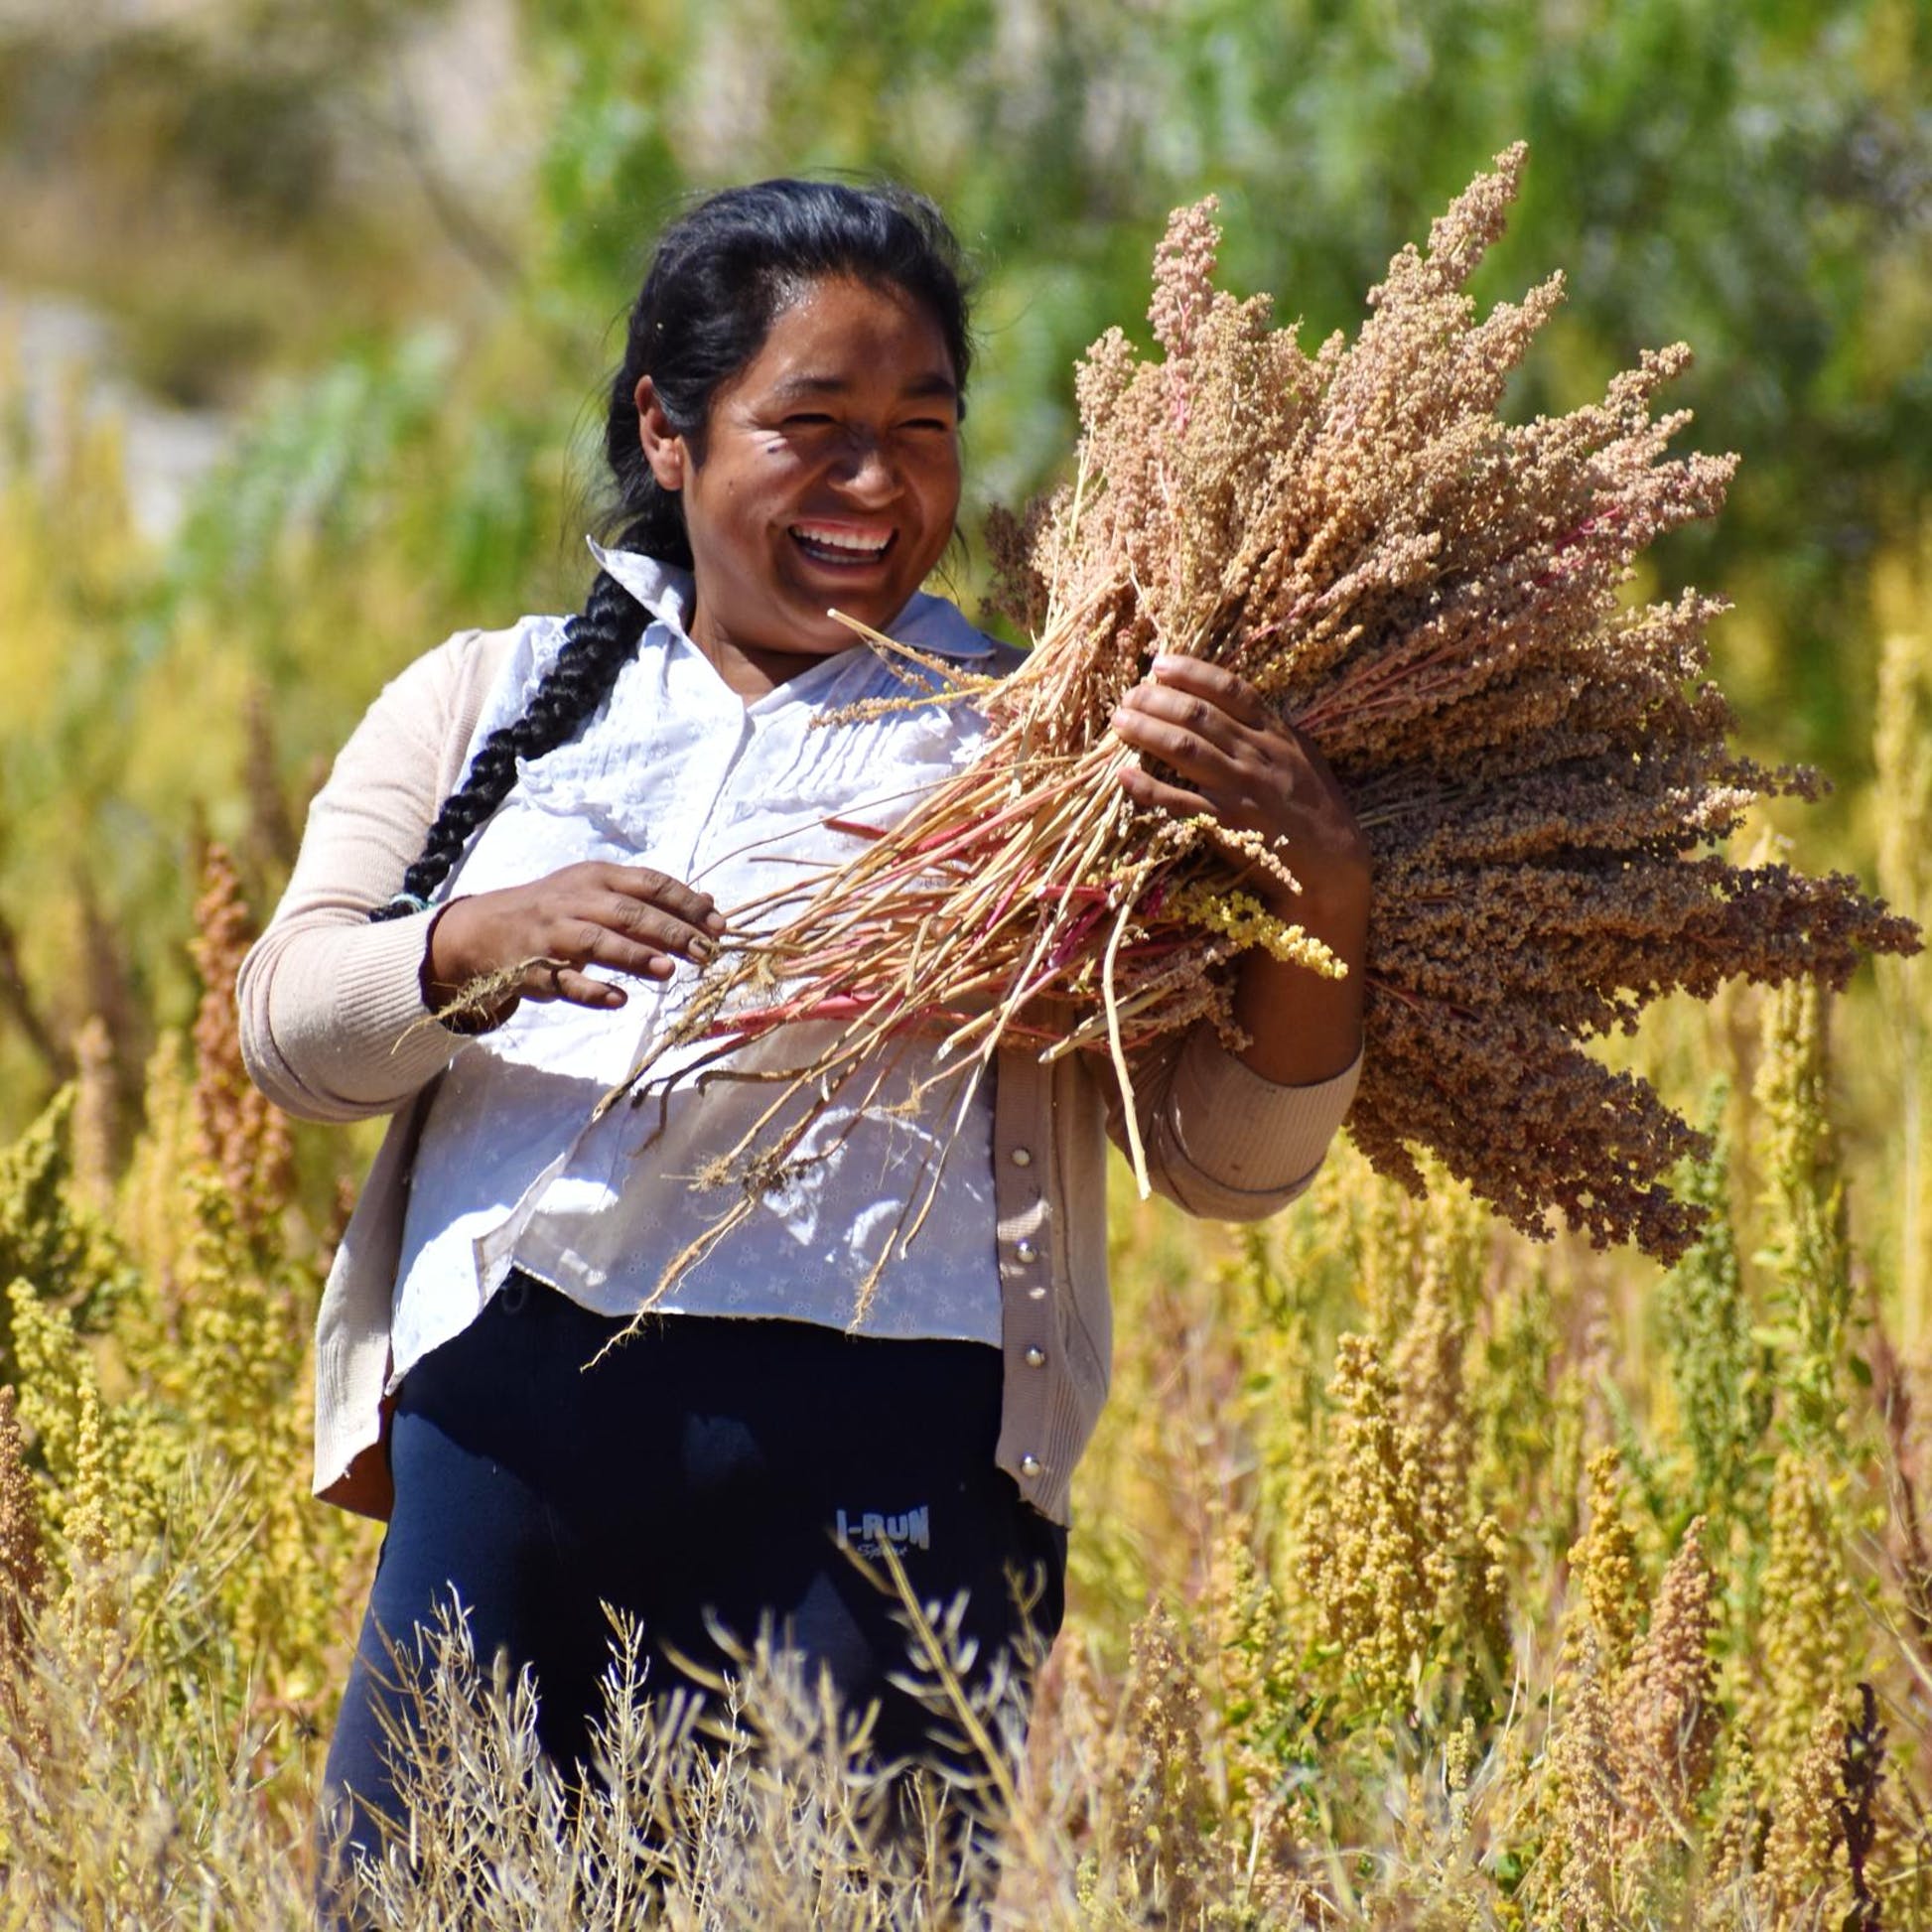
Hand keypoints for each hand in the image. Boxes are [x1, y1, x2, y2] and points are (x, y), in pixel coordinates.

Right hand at [422, 862, 726, 1024]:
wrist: (485, 929)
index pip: (650, 884)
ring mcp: (552, 933)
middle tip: (707, 952)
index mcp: (598, 877)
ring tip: (668, 971)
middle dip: (671, 932)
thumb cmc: (560, 910)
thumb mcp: (602, 892)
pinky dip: (591, 990)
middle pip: (629, 913)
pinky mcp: (533, 968)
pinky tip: (619, 1000)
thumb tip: (711, 903)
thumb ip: (653, 899)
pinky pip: (564, 981)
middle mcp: (575, 900)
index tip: (719, 925)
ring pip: (597, 942)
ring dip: (634, 956)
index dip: (687, 904)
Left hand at [1110, 653, 1368, 1084]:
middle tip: (1127, 696)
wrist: (1332, 865)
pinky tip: (1123, 775)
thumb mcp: (1303, 758)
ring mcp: (1242, 791)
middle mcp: (1259, 756)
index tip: (1159, 665)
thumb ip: (1269, 730)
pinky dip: (1146, 788)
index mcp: (1279, 734)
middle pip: (1198, 715)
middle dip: (1156, 700)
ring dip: (1146, 731)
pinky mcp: (1226, 826)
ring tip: (1120, 722)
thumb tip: (1225, 701)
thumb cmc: (1315, 809)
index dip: (1191, 673)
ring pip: (1184, 750)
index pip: (1231, 689)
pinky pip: (1177, 802)